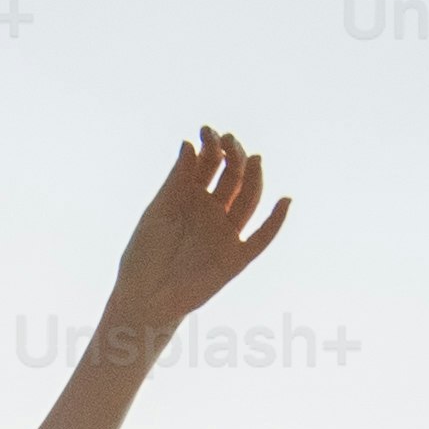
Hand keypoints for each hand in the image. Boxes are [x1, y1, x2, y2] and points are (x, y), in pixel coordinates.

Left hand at [106, 126, 288, 355]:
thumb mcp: (158, 211)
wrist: (143, 296)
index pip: (209, 165)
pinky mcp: (236, 258)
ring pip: (248, 200)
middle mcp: (212, 212)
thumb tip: (189, 144)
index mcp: (191, 198)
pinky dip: (276, 221)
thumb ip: (176, 181)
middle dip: (233, 156)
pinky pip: (262, 238)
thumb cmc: (144, 254)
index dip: (212, 146)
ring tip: (253, 159)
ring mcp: (225, 233)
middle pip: (232, 177)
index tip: (207, 131)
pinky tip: (284, 201)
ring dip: (254, 178)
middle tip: (230, 141)